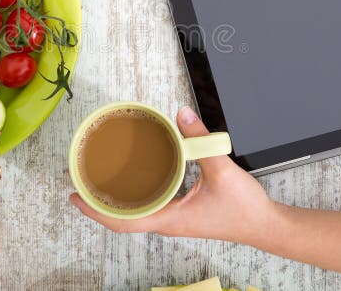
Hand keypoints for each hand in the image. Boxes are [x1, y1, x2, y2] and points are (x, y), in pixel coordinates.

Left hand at [69, 107, 275, 243]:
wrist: (266, 225)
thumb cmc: (245, 209)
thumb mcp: (222, 170)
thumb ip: (202, 141)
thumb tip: (183, 115)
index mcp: (170, 219)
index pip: (124, 221)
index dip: (95, 211)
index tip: (75, 197)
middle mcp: (168, 223)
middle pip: (123, 220)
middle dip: (97, 206)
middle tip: (78, 185)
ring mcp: (174, 220)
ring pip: (135, 216)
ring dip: (114, 203)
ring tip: (97, 184)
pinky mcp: (182, 215)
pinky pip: (150, 209)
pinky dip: (134, 199)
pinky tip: (132, 184)